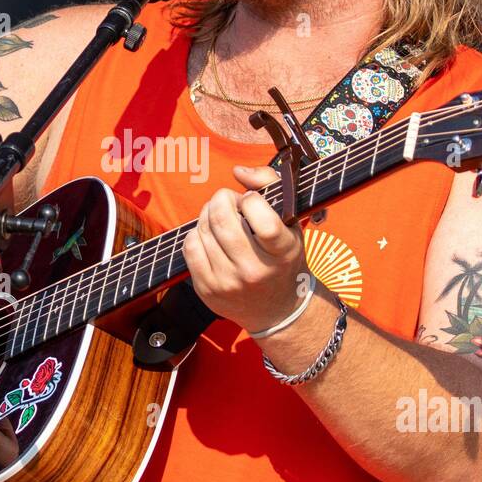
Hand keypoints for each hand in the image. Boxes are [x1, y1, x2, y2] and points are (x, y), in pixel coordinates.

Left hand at [181, 164, 307, 333]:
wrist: (275, 309)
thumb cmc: (282, 258)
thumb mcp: (291, 222)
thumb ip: (271, 184)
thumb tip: (238, 171)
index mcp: (281, 253)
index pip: (264, 221)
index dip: (252, 200)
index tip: (252, 201)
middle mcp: (254, 271)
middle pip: (222, 220)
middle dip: (222, 199)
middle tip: (229, 201)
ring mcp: (228, 283)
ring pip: (202, 230)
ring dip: (208, 214)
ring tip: (221, 219)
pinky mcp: (207, 290)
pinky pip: (190, 246)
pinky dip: (197, 233)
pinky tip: (210, 236)